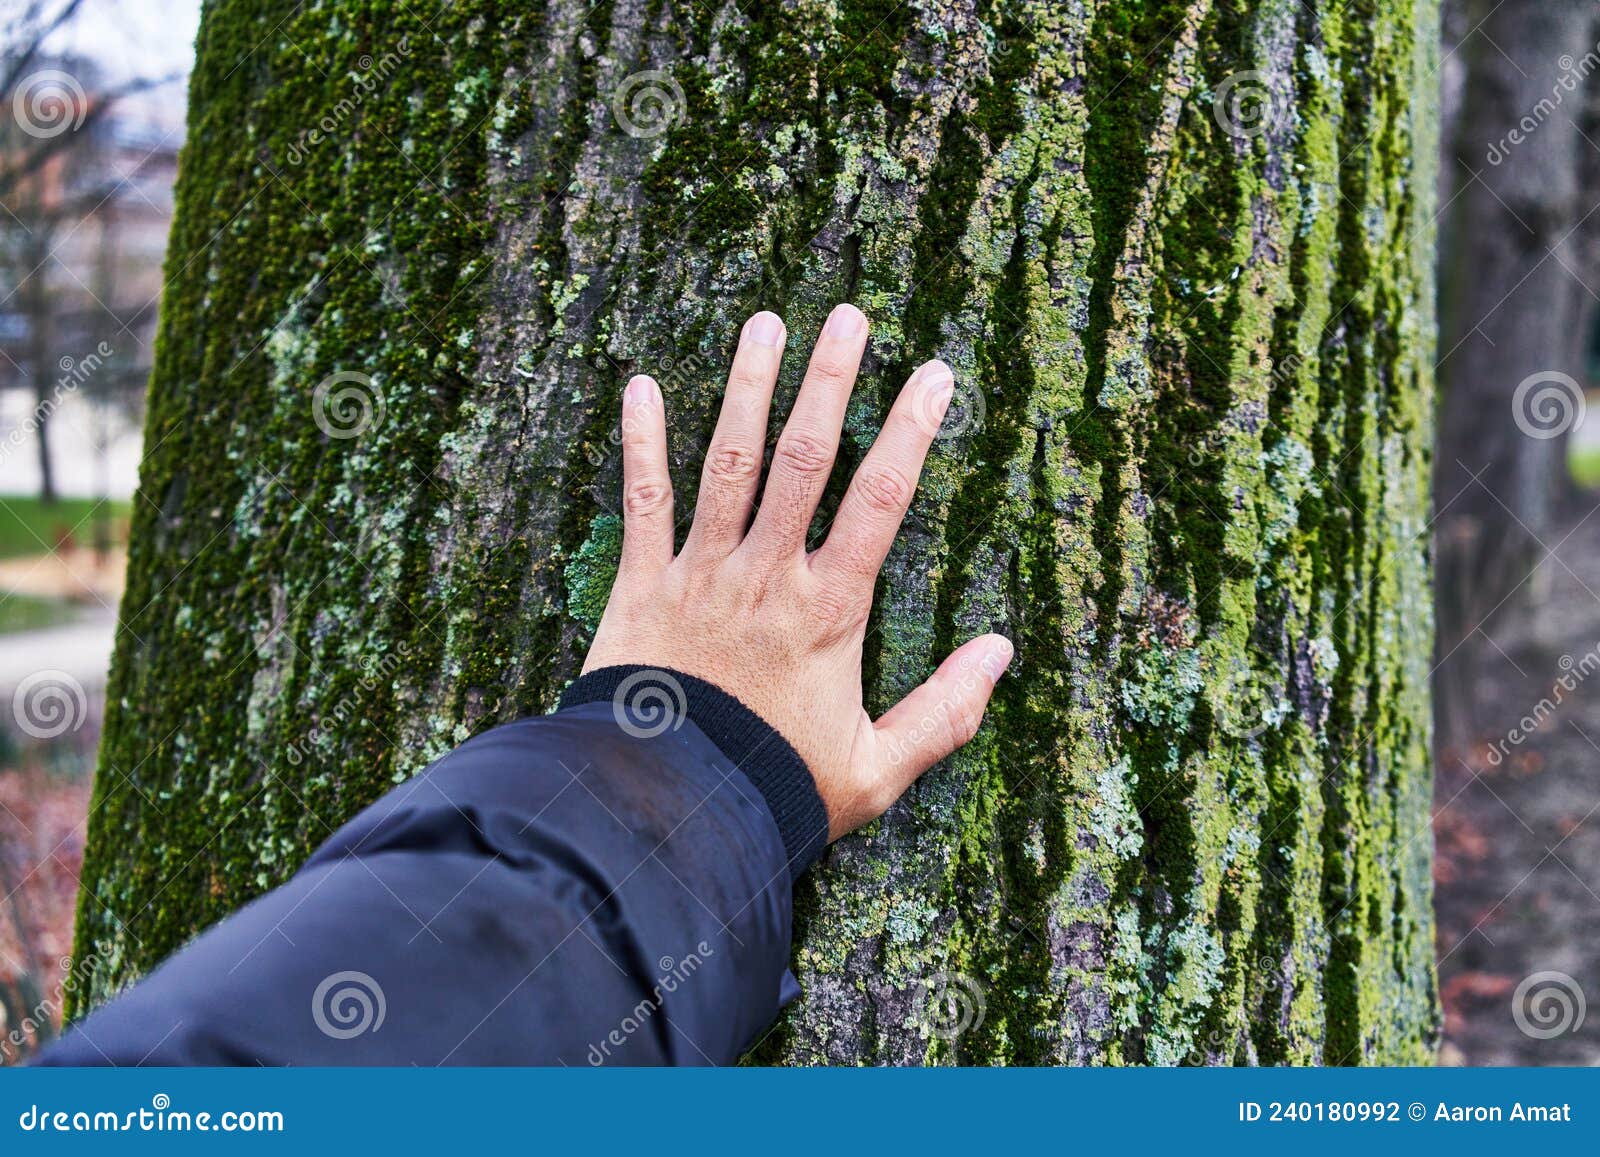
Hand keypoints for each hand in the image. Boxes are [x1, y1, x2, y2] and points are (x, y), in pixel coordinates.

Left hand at [582, 303, 1012, 839]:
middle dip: (829, 380)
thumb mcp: (877, 770)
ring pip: (728, 461)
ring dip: (746, 387)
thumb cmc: (775, 791)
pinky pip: (642, 501)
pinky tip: (641, 386)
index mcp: (829, 611)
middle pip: (804, 457)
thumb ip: (945, 712)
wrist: (667, 813)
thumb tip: (1003, 652)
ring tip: (764, 323)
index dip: (911, 430)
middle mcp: (767, 575)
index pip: (882, 500)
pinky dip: (641, 443)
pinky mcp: (641, 586)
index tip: (935, 373)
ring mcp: (700, 573)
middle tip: (847, 314)